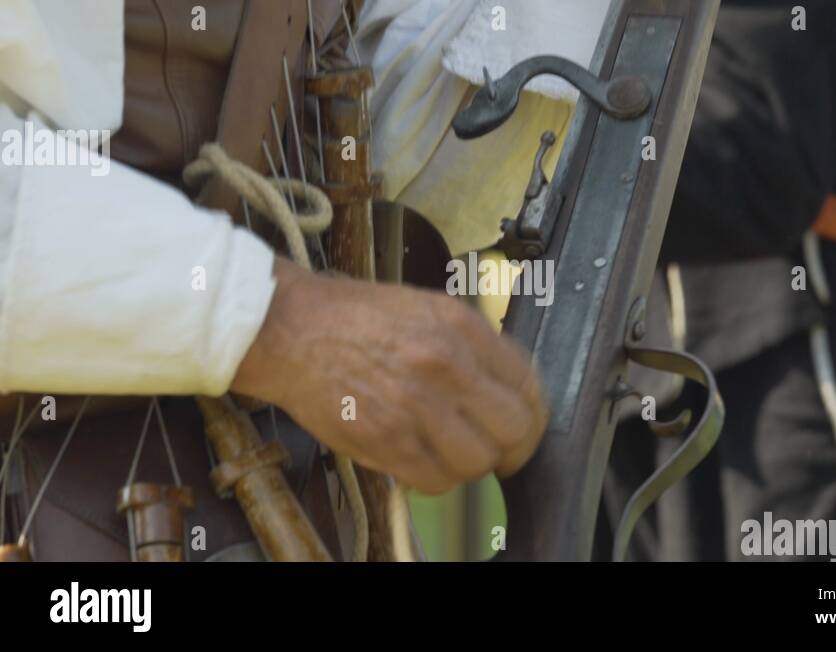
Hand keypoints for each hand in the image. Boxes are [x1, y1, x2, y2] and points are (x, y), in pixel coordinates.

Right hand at [231, 257, 547, 494]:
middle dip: (512, 449)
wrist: (290, 328)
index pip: (528, 385)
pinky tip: (421, 462)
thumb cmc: (354, 318)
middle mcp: (444, 364)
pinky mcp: (384, 439)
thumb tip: (507, 387)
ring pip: (477, 462)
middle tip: (498, 453)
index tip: (524, 428)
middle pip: (513, 430)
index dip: (533, 416)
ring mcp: (415, 404)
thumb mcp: (426, 308)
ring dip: (469, 466)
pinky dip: (434, 480)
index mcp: (461, 327)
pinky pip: (434, 481)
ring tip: (450, 454)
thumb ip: (472, 344)